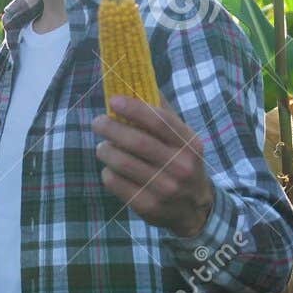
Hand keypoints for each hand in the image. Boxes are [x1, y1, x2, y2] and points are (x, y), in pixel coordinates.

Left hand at [91, 95, 214, 237]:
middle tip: (98, 122)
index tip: (113, 100)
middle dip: (112, 129)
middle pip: (138, 142)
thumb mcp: (184, 140)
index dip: (134, 109)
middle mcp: (180, 167)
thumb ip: (164, 114)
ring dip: (106, 151)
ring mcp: (164, 188)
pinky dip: (108, 172)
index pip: (159, 122)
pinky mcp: (147, 205)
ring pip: (123, 163)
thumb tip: (140, 83)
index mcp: (189, 144)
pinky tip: (110, 169)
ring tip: (102, 147)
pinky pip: (116, 183)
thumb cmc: (182, 164)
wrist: (194, 209)